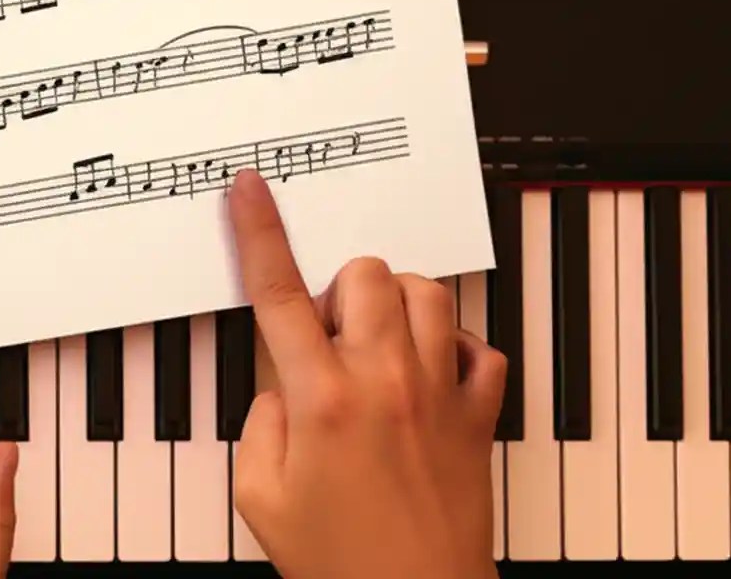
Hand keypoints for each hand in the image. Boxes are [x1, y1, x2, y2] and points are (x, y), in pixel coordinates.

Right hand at [225, 170, 504, 578]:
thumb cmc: (338, 562)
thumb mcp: (260, 497)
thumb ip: (259, 425)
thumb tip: (282, 388)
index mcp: (320, 399)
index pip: (279, 293)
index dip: (259, 231)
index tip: (251, 189)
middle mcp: (383, 381)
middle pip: (367, 275)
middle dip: (341, 289)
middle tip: (329, 335)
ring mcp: (438, 393)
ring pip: (428, 293)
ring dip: (396, 304)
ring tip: (378, 345)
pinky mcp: (478, 415)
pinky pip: (479, 347)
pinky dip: (453, 347)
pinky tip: (430, 373)